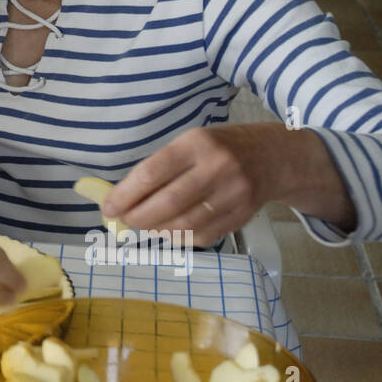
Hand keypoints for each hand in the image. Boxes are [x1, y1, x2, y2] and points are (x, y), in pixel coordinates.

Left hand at [101, 125, 353, 246]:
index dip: (125, 194)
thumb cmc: (219, 148)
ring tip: (142, 226)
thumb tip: (121, 197)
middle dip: (137, 217)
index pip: (152, 173)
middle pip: (167, 203)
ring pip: (184, 224)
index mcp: (197, 144)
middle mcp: (217, 168)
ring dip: (156, 230)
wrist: (274, 157)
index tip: (108, 207)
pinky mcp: (241, 217)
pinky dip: (178, 238)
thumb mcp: (191, 143)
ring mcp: (233, 195)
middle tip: (122, 220)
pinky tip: (168, 231)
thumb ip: (160, 168)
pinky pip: (202, 235)